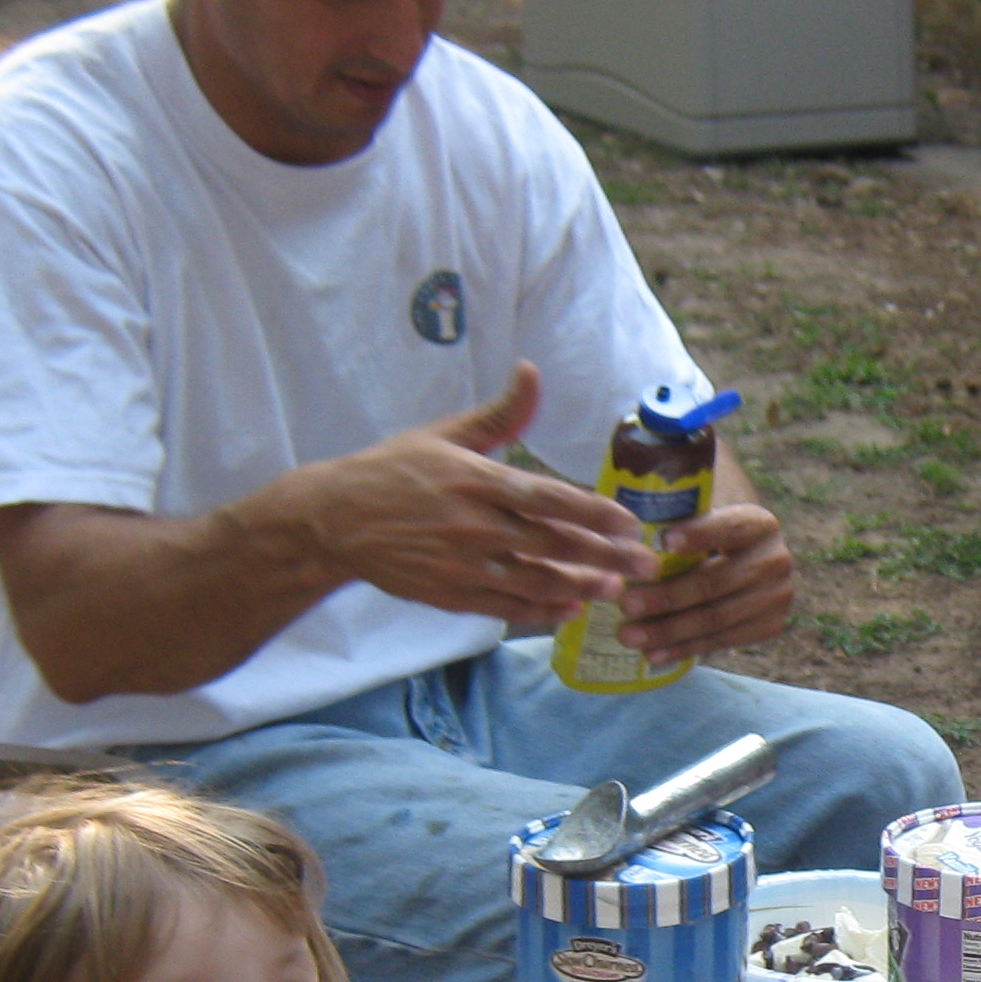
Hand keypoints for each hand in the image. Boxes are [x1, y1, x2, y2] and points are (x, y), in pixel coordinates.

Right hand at [305, 364, 655, 622]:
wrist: (334, 519)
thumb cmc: (393, 471)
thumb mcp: (444, 434)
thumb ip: (499, 414)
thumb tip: (531, 372)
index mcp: (475, 479)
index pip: (547, 498)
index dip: (593, 513)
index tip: (631, 523)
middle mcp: (472, 523)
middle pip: (551, 543)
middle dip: (604, 556)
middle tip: (646, 564)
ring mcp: (460, 562)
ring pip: (532, 578)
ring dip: (579, 586)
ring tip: (616, 589)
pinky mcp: (448, 593)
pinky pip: (504, 605)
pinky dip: (539, 609)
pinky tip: (570, 608)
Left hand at [608, 502, 797, 662]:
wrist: (745, 559)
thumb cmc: (707, 535)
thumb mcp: (699, 518)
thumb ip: (674, 522)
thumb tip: (621, 536)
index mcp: (758, 523)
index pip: (727, 528)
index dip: (697, 535)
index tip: (662, 542)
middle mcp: (775, 559)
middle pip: (715, 582)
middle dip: (667, 596)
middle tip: (625, 605)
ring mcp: (777, 597)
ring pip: (716, 618)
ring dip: (669, 630)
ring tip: (629, 636)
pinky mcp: (770, 626)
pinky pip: (721, 641)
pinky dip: (684, 649)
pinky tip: (653, 654)